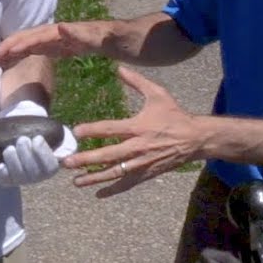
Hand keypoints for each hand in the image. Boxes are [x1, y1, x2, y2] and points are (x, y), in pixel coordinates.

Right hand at [0, 21, 108, 68]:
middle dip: (8, 47)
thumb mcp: (91, 38)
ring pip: (24, 44)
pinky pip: (30, 50)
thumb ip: (77, 34)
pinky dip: (19, 55)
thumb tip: (61, 26)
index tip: (5, 53)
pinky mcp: (50, 46)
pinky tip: (9, 61)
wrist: (104, 37)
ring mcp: (48, 40)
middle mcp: (49, 33)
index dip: (20, 45)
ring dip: (10, 51)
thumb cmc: (99, 38)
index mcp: (56, 32)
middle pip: (24, 38)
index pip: (34, 38)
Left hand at [0, 99, 78, 186]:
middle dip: (26, 154)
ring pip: (18, 174)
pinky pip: (4, 179)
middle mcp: (37, 176)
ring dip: (13, 161)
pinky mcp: (6, 179)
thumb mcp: (48, 133)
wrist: (19, 142)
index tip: (37, 138)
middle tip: (22, 139)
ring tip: (10, 148)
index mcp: (50, 167)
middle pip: (32, 170)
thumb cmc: (35, 135)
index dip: (43, 152)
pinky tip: (0, 164)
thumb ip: (55, 134)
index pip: (50, 165)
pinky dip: (2, 173)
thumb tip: (63, 134)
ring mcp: (21, 179)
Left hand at [61, 66, 202, 197]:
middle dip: (86, 160)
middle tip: (67, 162)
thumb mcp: (158, 94)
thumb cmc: (174, 115)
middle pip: (107, 155)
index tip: (76, 132)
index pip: (109, 129)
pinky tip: (98, 194)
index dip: (92, 130)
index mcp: (137, 126)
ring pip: (114, 173)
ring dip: (94, 178)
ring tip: (75, 181)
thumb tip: (118, 68)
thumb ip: (136, 82)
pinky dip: (113, 190)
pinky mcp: (146, 173)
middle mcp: (137, 147)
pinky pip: (127, 184)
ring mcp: (141, 163)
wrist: (195, 138)